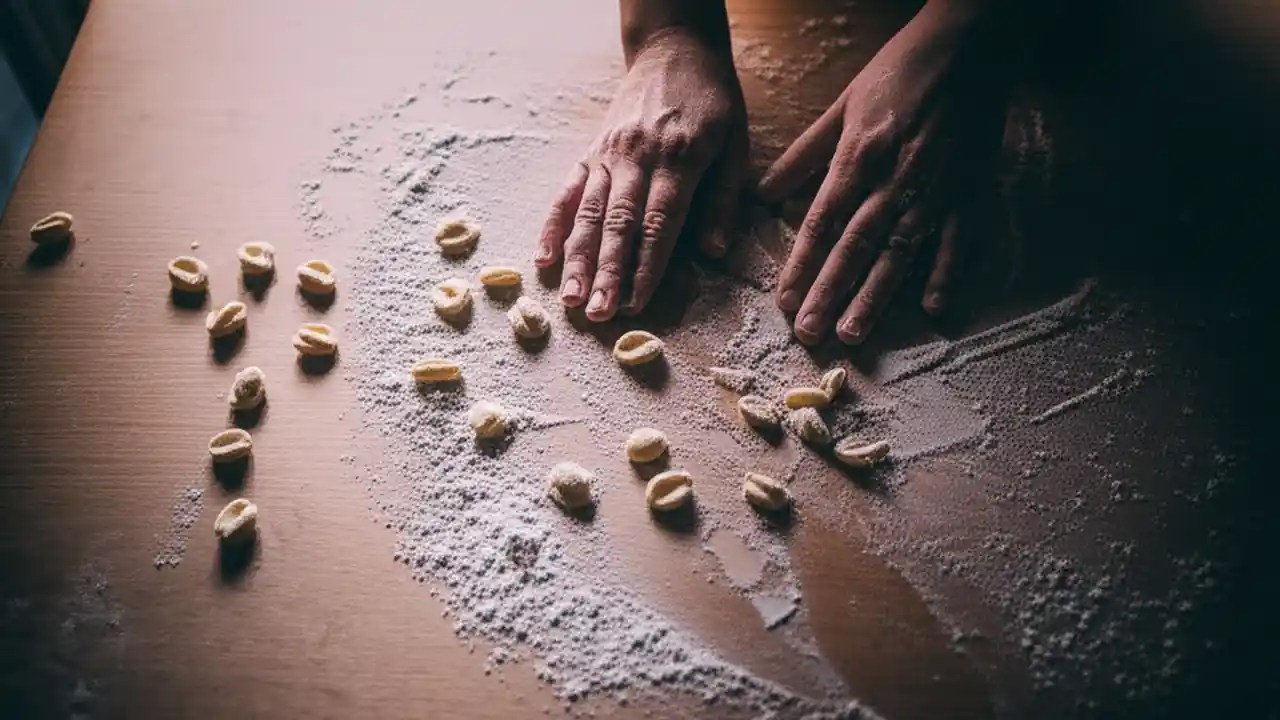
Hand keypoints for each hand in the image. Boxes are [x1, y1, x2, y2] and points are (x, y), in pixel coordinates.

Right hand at [535, 28, 747, 319]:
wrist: (674, 49)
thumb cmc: (712, 101)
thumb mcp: (734, 143)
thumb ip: (723, 198)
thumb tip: (714, 252)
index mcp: (679, 158)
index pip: (660, 223)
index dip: (647, 267)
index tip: (638, 303)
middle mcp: (637, 157)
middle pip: (618, 224)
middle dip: (607, 273)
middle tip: (598, 314)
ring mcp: (608, 154)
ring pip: (588, 213)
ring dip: (577, 259)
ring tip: (569, 299)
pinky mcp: (590, 151)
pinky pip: (566, 191)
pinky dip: (553, 225)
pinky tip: (543, 257)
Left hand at [758, 1, 1005, 344]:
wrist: (970, 47)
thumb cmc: (899, 73)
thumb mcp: (842, 106)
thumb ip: (803, 155)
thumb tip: (762, 196)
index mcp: (859, 156)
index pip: (822, 220)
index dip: (801, 262)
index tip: (784, 299)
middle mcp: (894, 179)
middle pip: (855, 245)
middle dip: (830, 291)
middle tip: (809, 332)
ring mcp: (936, 189)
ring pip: (899, 251)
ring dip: (875, 296)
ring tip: (853, 333)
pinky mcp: (970, 191)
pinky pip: (958, 239)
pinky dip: (946, 273)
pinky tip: (932, 308)